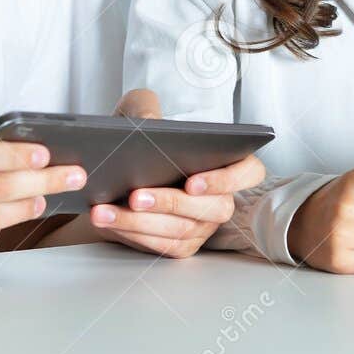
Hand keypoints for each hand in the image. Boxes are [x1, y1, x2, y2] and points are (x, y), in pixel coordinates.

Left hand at [83, 89, 266, 258]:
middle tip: (135, 196)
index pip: (249, 172)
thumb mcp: (139, 111)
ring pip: (181, 231)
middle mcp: (222, 197)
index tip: (193, 181)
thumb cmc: (140, 136)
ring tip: (105, 211)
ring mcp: (204, 225)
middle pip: (213, 209)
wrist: (117, 168)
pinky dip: (132, 234)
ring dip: (139, 222)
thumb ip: (144, 108)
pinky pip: (162, 246)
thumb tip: (147, 121)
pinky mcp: (181, 244)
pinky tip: (107, 220)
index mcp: (227, 162)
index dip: (226, 180)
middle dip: (171, 203)